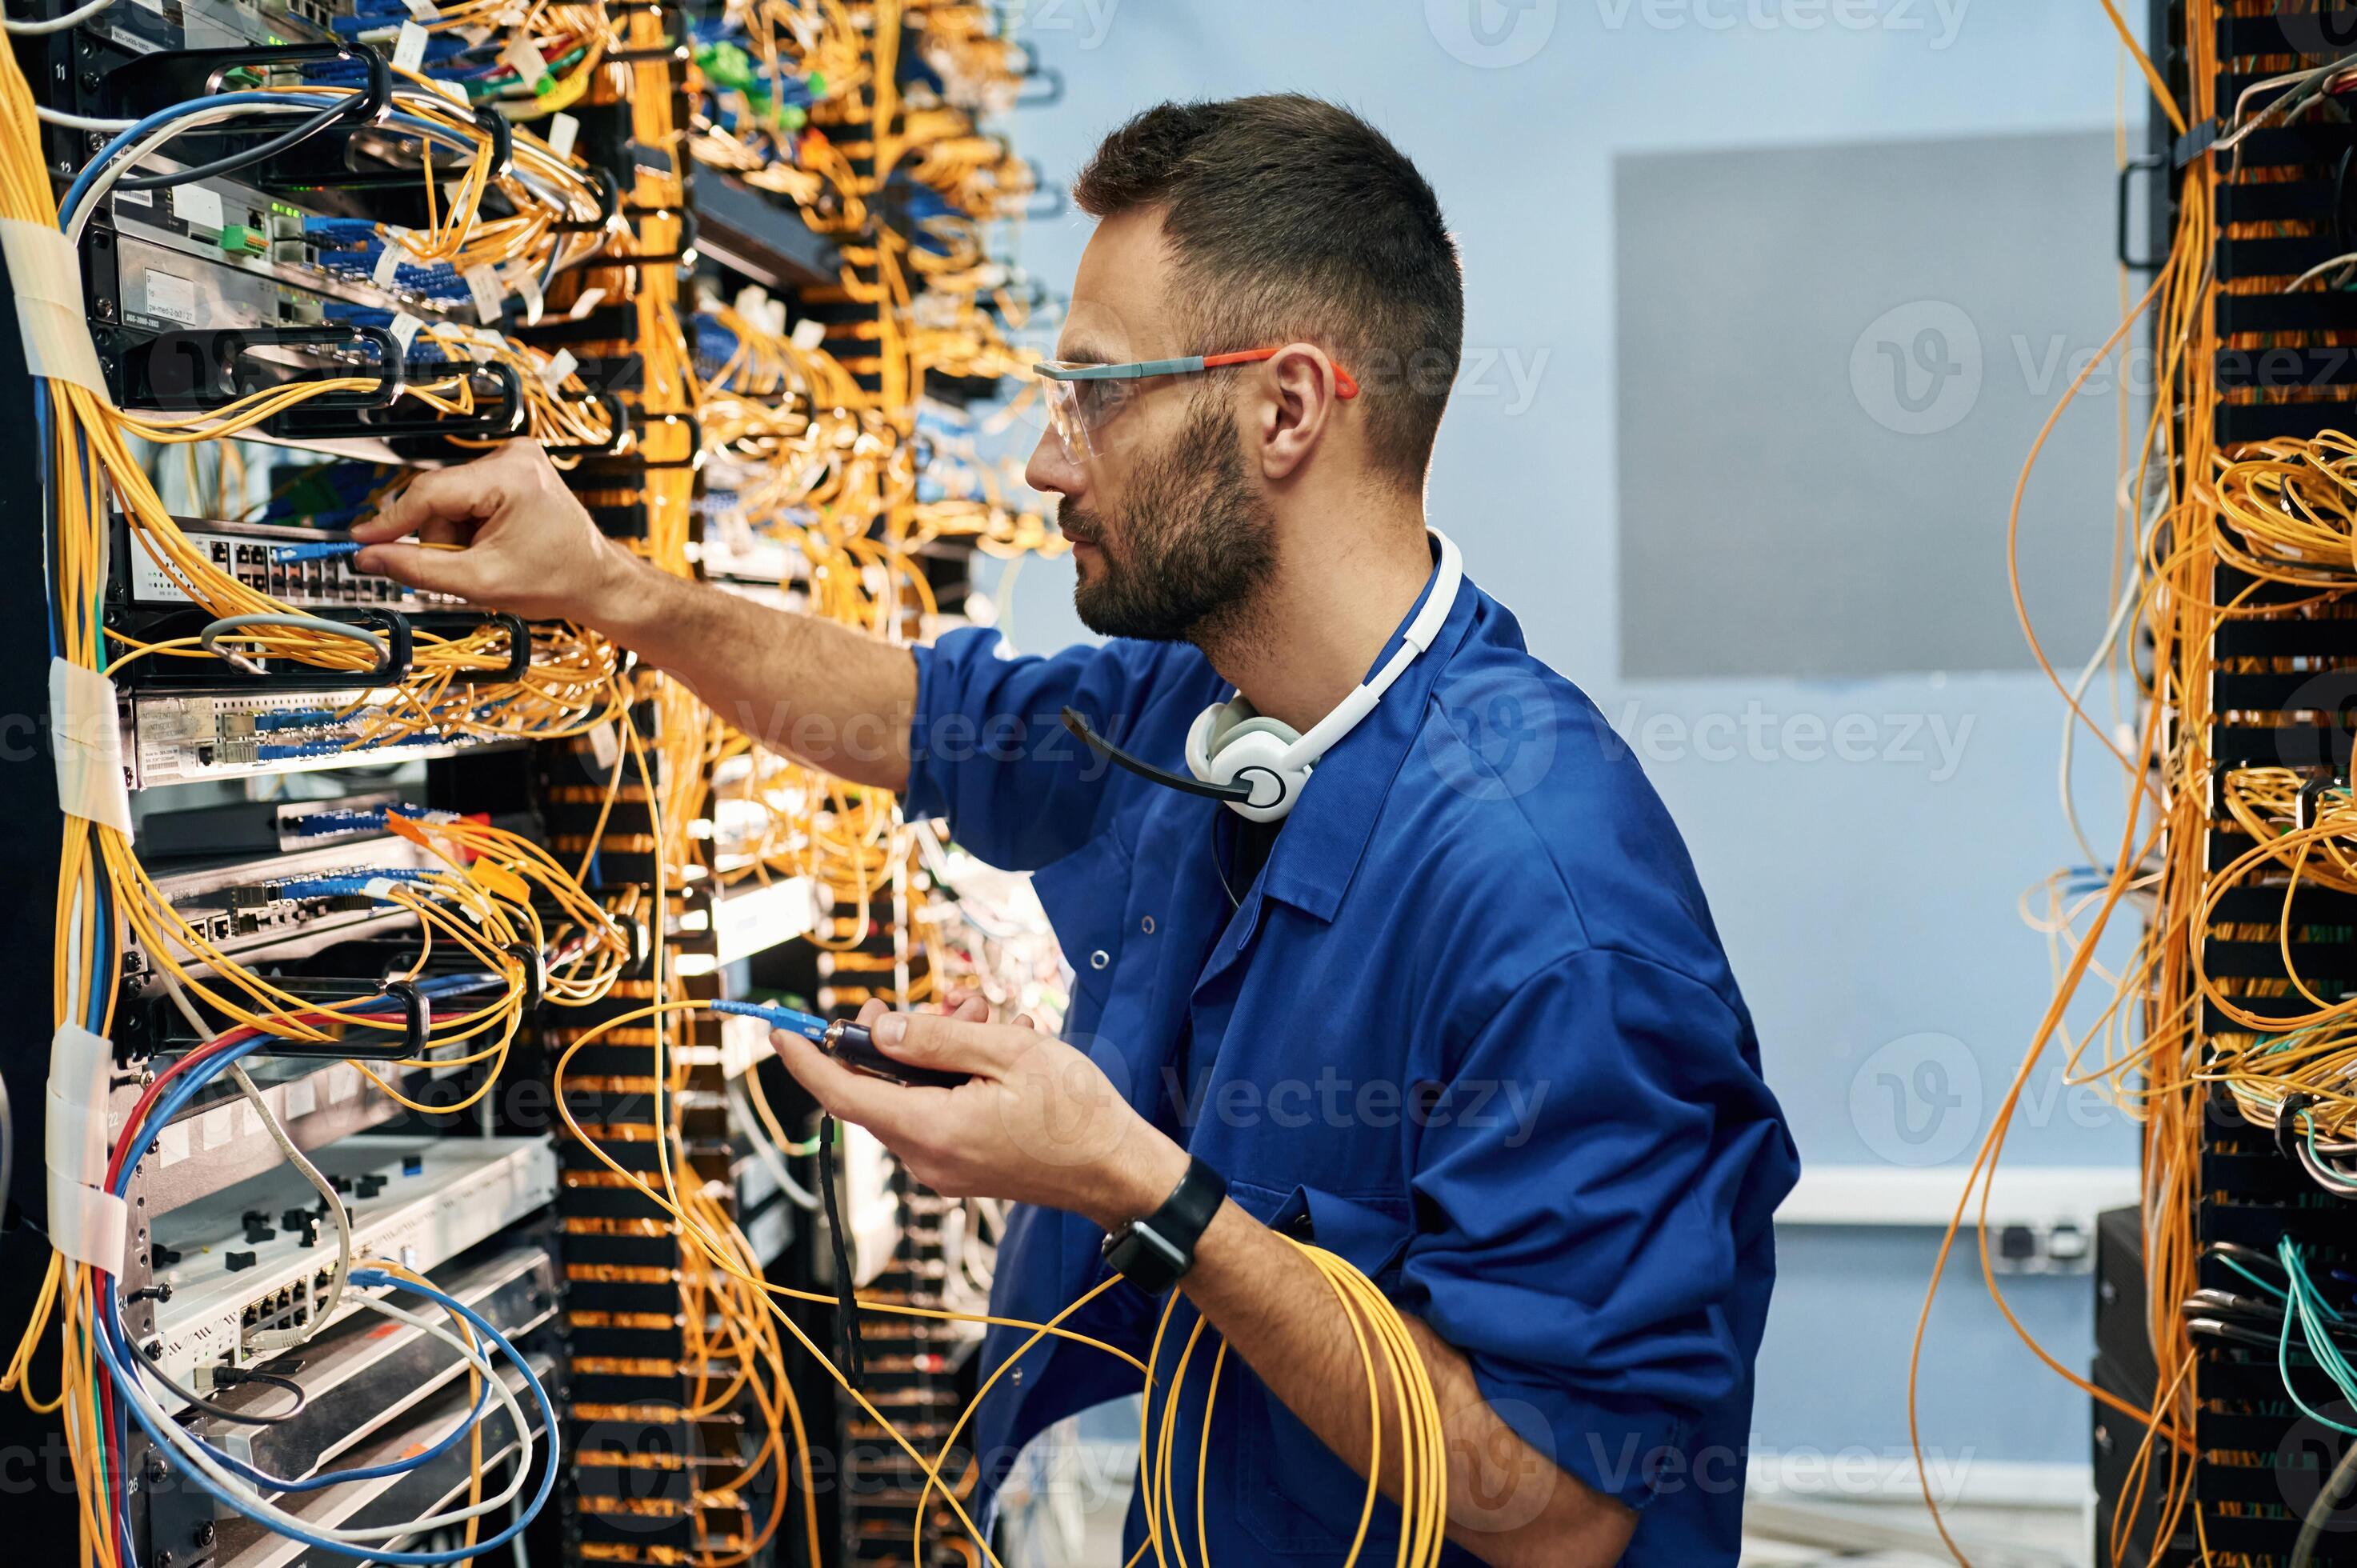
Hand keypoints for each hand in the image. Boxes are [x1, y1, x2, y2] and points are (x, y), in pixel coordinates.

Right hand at [350, 441, 636, 621]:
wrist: (596, 581)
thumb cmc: (554, 581)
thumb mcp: (480, 582)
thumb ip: (418, 569)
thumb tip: (368, 557)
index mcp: (509, 476)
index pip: (429, 493)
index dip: (391, 521)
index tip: (360, 540)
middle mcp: (513, 456)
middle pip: (439, 497)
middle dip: (443, 538)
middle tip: (469, 567)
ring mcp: (516, 459)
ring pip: (450, 500)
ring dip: (458, 535)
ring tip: (491, 557)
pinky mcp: (515, 468)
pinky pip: (467, 497)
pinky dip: (471, 526)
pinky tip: (496, 543)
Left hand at [772, 993, 1189, 1231]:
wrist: (1116, 1171)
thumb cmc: (1075, 1111)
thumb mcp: (1009, 1053)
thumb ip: (937, 1041)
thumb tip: (880, 1031)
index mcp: (931, 1129)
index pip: (844, 1094)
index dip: (809, 1060)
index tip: (783, 1032)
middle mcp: (926, 1157)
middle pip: (880, 1088)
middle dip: (901, 1037)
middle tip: (938, 1003)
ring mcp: (943, 1168)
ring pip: (912, 1095)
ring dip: (939, 1052)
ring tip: (990, 1022)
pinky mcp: (962, 1167)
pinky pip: (936, 1112)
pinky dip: (954, 1078)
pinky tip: (997, 1052)